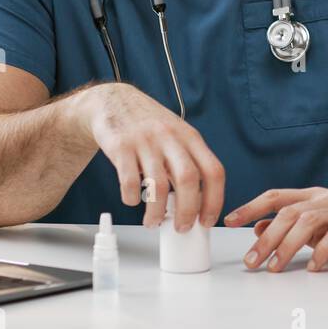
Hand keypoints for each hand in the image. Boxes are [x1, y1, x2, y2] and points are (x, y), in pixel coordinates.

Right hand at [76, 82, 224, 230]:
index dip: (214, 200)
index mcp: (190, 137)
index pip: (213, 171)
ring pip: (158, 186)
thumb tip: (196, 204)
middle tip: (182, 228)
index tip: (207, 220)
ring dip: (157, 212)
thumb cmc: (149, 124)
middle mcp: (170, 137)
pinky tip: (132, 200)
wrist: (113, 100)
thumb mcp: (176, 135)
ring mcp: (145, 141)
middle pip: (188, 180)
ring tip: (153, 222)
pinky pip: (129, 182)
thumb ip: (187, 162)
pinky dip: (132, 199)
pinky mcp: (121, 146)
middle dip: (187, 211)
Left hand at [226, 187, 327, 271]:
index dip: (251, 206)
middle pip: (289, 211)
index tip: (229, 220)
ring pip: (308, 221)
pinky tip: (313, 266)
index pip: (277, 196)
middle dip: (265, 237)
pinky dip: (322, 251)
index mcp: (315, 196)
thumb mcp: (321, 228)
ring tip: (275, 267)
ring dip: (287, 245)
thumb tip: (258, 228)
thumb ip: (293, 227)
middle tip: (251, 261)